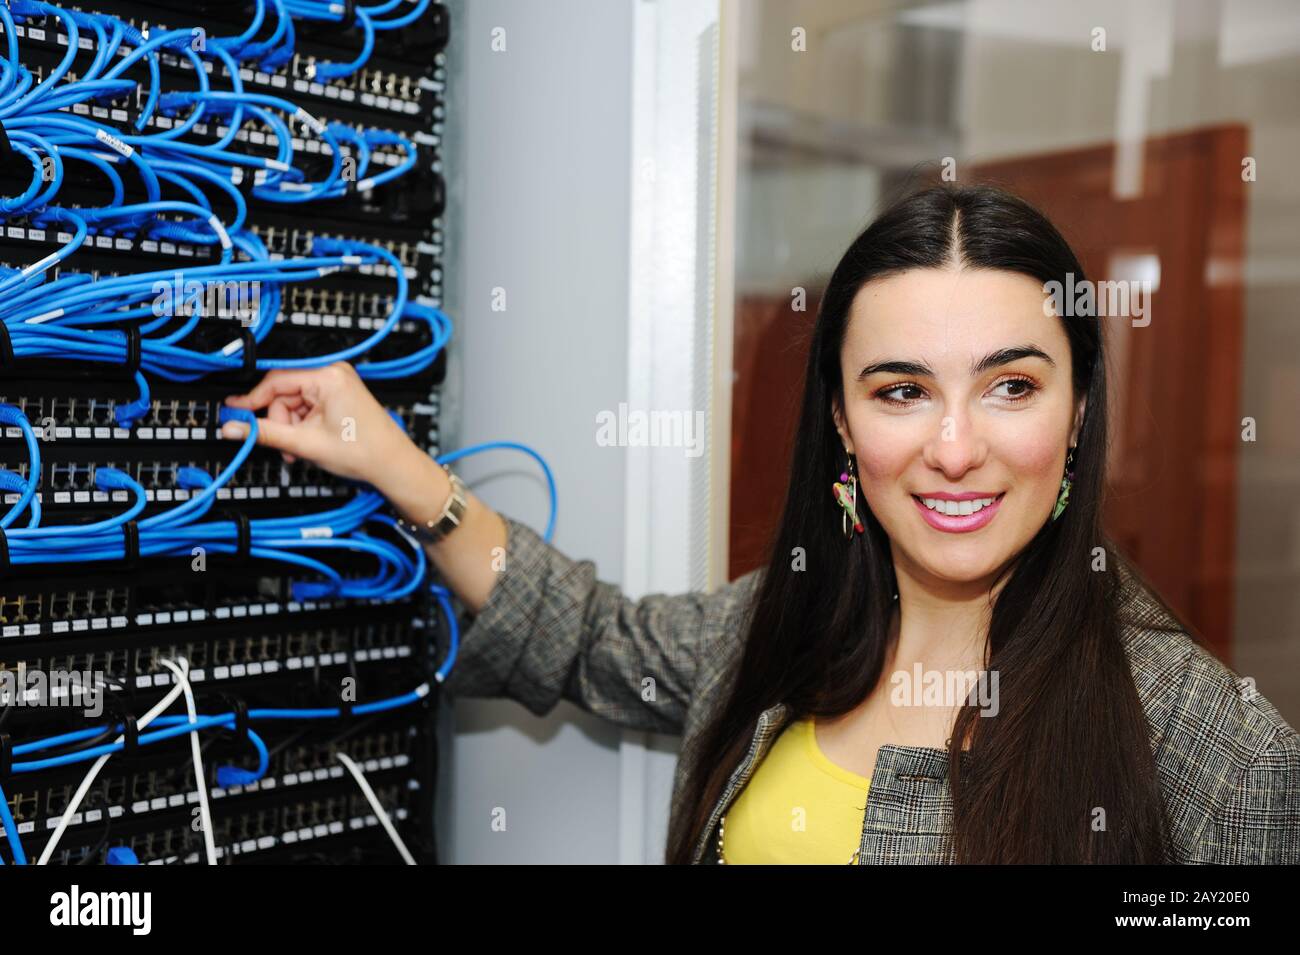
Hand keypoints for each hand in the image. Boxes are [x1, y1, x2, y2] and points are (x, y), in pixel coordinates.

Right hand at [220, 362, 416, 487]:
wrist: (393, 465)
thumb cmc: (364, 451)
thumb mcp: (306, 443)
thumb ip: (265, 434)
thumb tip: (235, 427)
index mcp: (328, 377)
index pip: (276, 382)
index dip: (252, 401)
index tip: (234, 413)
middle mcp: (334, 374)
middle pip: (284, 396)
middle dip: (281, 424)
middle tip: (285, 446)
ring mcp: (338, 385)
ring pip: (295, 405)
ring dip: (291, 430)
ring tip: (301, 450)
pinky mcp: (340, 396)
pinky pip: (308, 408)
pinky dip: (303, 427)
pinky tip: (309, 443)